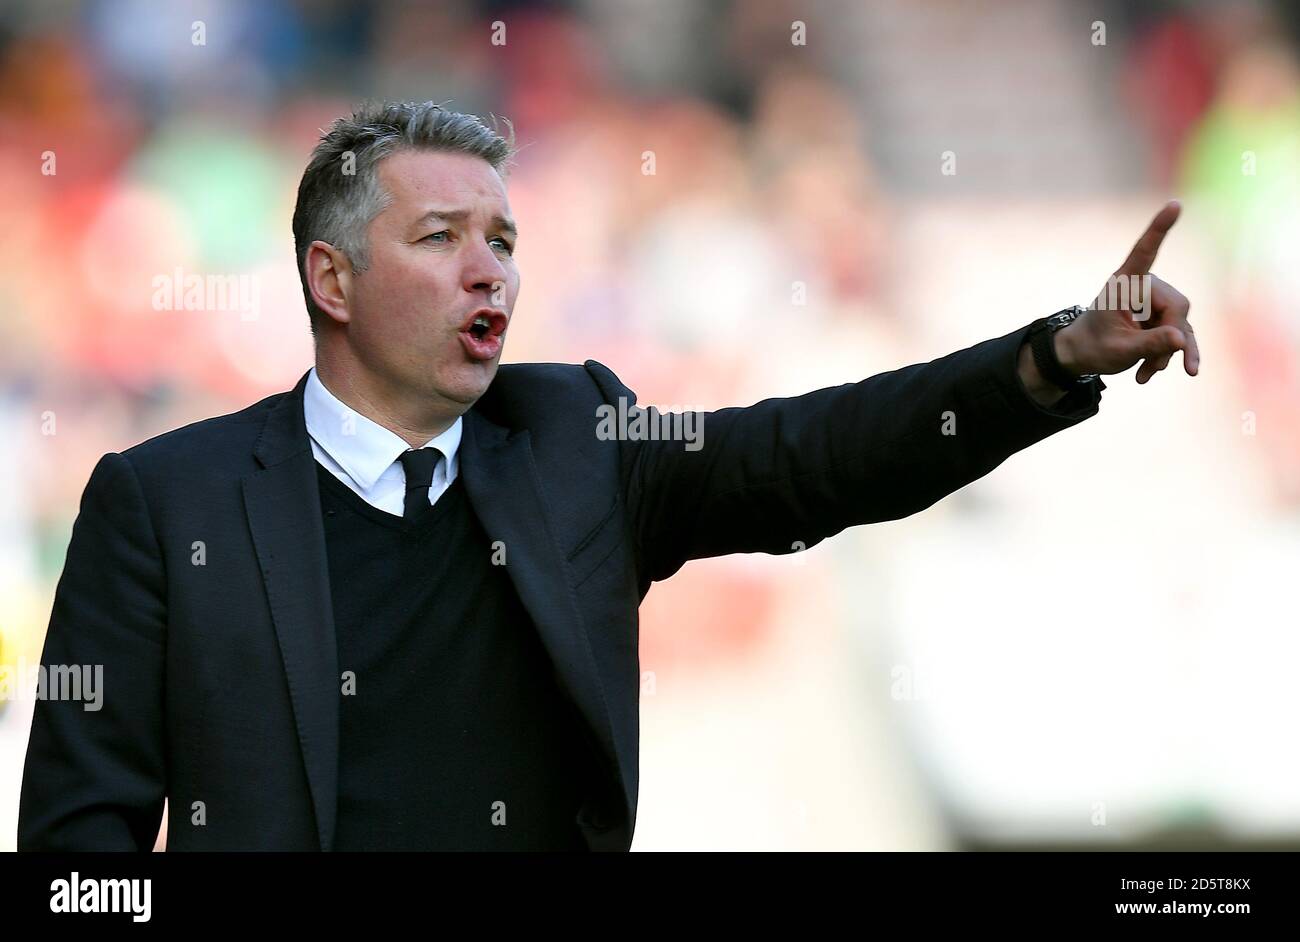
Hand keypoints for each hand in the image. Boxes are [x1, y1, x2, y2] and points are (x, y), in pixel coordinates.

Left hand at [1056, 201, 1199, 383]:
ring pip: (1181, 326)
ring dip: (1167, 354)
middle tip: (1150, 367)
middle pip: (1178, 307)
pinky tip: (1148, 375)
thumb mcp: (1118, 351)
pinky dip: (1169, 356)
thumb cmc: (1092, 347)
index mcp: (1125, 284)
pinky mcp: (1162, 317)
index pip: (1145, 252)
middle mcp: (1144, 287)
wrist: (1081, 355)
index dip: (1159, 229)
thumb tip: (1183, 340)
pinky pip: (1178, 335)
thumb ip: (1150, 345)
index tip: (1174, 205)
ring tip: (1145, 375)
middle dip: (1170, 340)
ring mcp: (1155, 302)